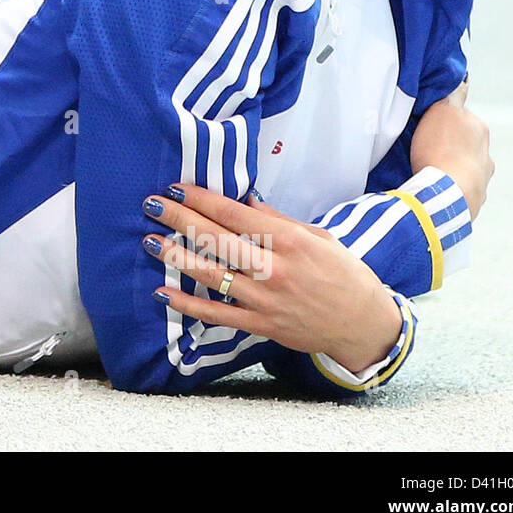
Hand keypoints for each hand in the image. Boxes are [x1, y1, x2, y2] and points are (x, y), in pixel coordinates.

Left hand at [143, 184, 403, 373]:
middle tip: (151, 204)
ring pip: (210, 274)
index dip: (201, 199)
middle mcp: (273, 268)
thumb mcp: (318, 236)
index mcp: (289, 240)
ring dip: (175, 256)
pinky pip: (216, 314)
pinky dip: (188, 305)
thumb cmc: (343, 273)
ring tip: (149, 241)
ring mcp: (264, 299)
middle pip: (216, 239)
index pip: (234, 214)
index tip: (176, 188)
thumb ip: (278, 220)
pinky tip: (163, 293)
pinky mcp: (260, 325)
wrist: (363, 323)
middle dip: (179, 219)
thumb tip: (245, 199)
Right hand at [410, 77, 492, 220]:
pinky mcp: (474, 200)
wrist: (447, 192)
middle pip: (465, 142)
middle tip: (426, 147)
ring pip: (465, 167)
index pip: (462, 117)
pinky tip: (437, 188)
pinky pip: (460, 188)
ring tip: (430, 171)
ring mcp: (482, 178)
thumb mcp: (443, 111)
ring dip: (451, 166)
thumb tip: (462, 79)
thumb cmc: (441, 150)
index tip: (430, 125)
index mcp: (479, 129)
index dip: (444, 119)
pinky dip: (451, 186)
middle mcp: (486, 153)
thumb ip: (453, 95)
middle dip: (450, 144)